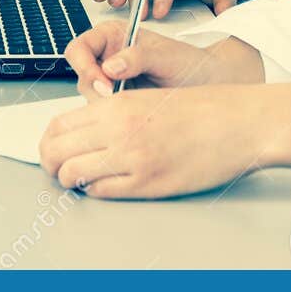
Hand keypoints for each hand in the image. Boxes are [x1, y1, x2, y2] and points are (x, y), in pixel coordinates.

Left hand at [38, 82, 290, 198]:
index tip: (54, 150)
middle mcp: (118, 128)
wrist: (240, 122)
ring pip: (72, 175)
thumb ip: (114, 114)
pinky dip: (96, 192)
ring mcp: (132, 157)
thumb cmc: (204, 110)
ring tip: (83, 181)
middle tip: (60, 171)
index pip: (58, 125)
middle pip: (56, 151)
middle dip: (51, 165)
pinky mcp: (148, 182)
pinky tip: (108, 186)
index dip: (49, 143)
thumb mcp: (149, 99)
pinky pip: (102, 192)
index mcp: (117, 104)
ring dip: (71, 181)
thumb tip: (83, 135)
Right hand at [62, 19, 263, 97]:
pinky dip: (111, 117)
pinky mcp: (117, 104)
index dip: (85, 65)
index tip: (103, 81)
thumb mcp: (166, 56)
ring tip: (131, 103)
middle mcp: (108, 57)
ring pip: (88, 96)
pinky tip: (130, 115)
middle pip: (80, 74)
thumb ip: (138, 57)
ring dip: (103, 104)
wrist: (208, 85)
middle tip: (114, 97)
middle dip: (93, 88)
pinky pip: (102, 113)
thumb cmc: (191, 63)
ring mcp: (111, 82)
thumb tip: (112, 66)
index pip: (80, 47)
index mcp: (114, 36)